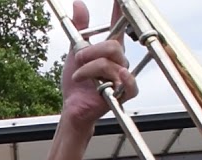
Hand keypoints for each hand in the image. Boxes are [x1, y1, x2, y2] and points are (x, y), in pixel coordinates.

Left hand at [60, 1, 137, 126]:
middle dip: (91, 51)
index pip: (119, 26)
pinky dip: (119, 79)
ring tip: (78, 76)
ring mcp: (123, 77)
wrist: (72, 108)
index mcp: (109, 50)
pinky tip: (109, 80)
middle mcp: (119, 61)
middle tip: (78, 59)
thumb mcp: (75, 51)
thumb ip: (79, 29)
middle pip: (113, 46)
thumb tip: (79, 4)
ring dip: (89, 69)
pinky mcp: (123, 93)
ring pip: (111, 63)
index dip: (120, 10)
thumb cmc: (76, 83)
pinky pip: (129, 83)